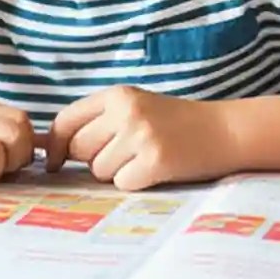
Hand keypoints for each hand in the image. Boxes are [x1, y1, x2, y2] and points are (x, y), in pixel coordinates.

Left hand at [44, 86, 233, 190]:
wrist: (224, 131)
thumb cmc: (176, 122)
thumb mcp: (137, 106)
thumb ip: (100, 120)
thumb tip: (56, 150)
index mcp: (118, 94)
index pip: (65, 121)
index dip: (55, 146)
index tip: (56, 162)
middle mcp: (126, 111)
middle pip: (79, 149)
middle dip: (93, 159)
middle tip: (124, 155)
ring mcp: (141, 136)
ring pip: (99, 170)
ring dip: (116, 172)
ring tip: (144, 159)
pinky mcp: (155, 161)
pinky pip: (122, 183)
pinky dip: (135, 183)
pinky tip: (155, 170)